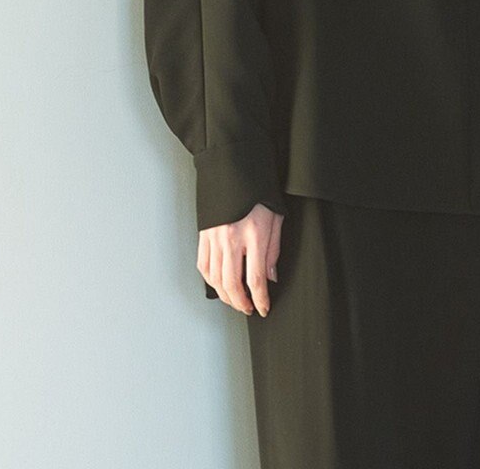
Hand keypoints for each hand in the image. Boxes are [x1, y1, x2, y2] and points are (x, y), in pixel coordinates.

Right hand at [197, 202, 282, 316]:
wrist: (235, 169)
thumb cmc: (259, 192)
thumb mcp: (276, 218)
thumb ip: (273, 250)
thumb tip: (270, 277)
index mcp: (254, 234)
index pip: (256, 279)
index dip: (260, 299)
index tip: (264, 308)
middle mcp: (232, 238)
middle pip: (232, 284)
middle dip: (241, 303)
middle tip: (248, 309)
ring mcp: (214, 237)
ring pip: (215, 279)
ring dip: (225, 296)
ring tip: (235, 301)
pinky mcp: (203, 234)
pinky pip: (204, 265)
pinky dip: (210, 280)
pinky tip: (218, 284)